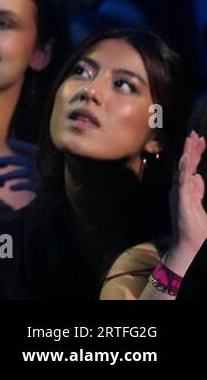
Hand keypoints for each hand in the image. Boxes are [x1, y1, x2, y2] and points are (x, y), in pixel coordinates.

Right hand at [166, 131, 206, 274]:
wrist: (190, 245)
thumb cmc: (196, 230)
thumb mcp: (201, 207)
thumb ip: (198, 192)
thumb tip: (198, 177)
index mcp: (185, 190)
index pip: (190, 168)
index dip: (195, 154)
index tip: (201, 141)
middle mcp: (179, 189)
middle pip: (186, 165)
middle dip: (192, 149)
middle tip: (196, 134)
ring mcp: (179, 192)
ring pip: (184, 168)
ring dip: (189, 153)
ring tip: (193, 139)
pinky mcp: (182, 198)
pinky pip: (183, 179)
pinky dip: (186, 167)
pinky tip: (189, 157)